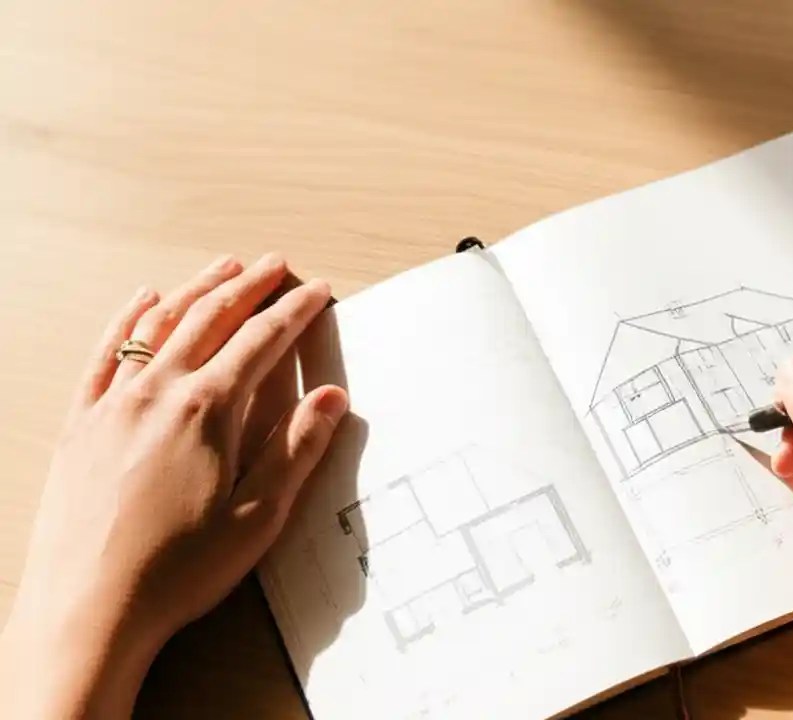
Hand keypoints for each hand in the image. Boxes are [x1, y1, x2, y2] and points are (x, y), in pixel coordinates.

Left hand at [0, 254, 348, 718]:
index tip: (316, 291)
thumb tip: (330, 397)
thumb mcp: (258, 518)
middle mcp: (158, 393)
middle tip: (274, 263)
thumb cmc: (176, 571)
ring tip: (222, 267)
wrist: (87, 609)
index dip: (295, 311)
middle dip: (248, 285)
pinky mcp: (80, 424)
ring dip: (195, 289)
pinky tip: (141, 300)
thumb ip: (296, 449)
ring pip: (159, 324)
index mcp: (208, 411)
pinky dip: (126, 319)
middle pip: (211, 318)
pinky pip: (105, 354)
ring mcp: (113, 404)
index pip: (262, 342)